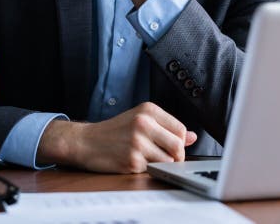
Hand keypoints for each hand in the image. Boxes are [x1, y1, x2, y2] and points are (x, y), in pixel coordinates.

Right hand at [37, 102, 197, 172]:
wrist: (86, 141)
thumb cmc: (114, 131)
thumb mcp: (140, 120)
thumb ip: (167, 128)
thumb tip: (193, 137)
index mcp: (148, 110)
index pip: (180, 129)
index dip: (180, 142)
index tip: (173, 147)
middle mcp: (144, 124)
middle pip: (178, 146)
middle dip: (177, 156)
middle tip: (167, 158)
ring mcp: (137, 142)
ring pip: (168, 160)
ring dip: (163, 164)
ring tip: (149, 159)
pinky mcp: (132, 160)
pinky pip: (153, 169)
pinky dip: (148, 169)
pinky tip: (136, 162)